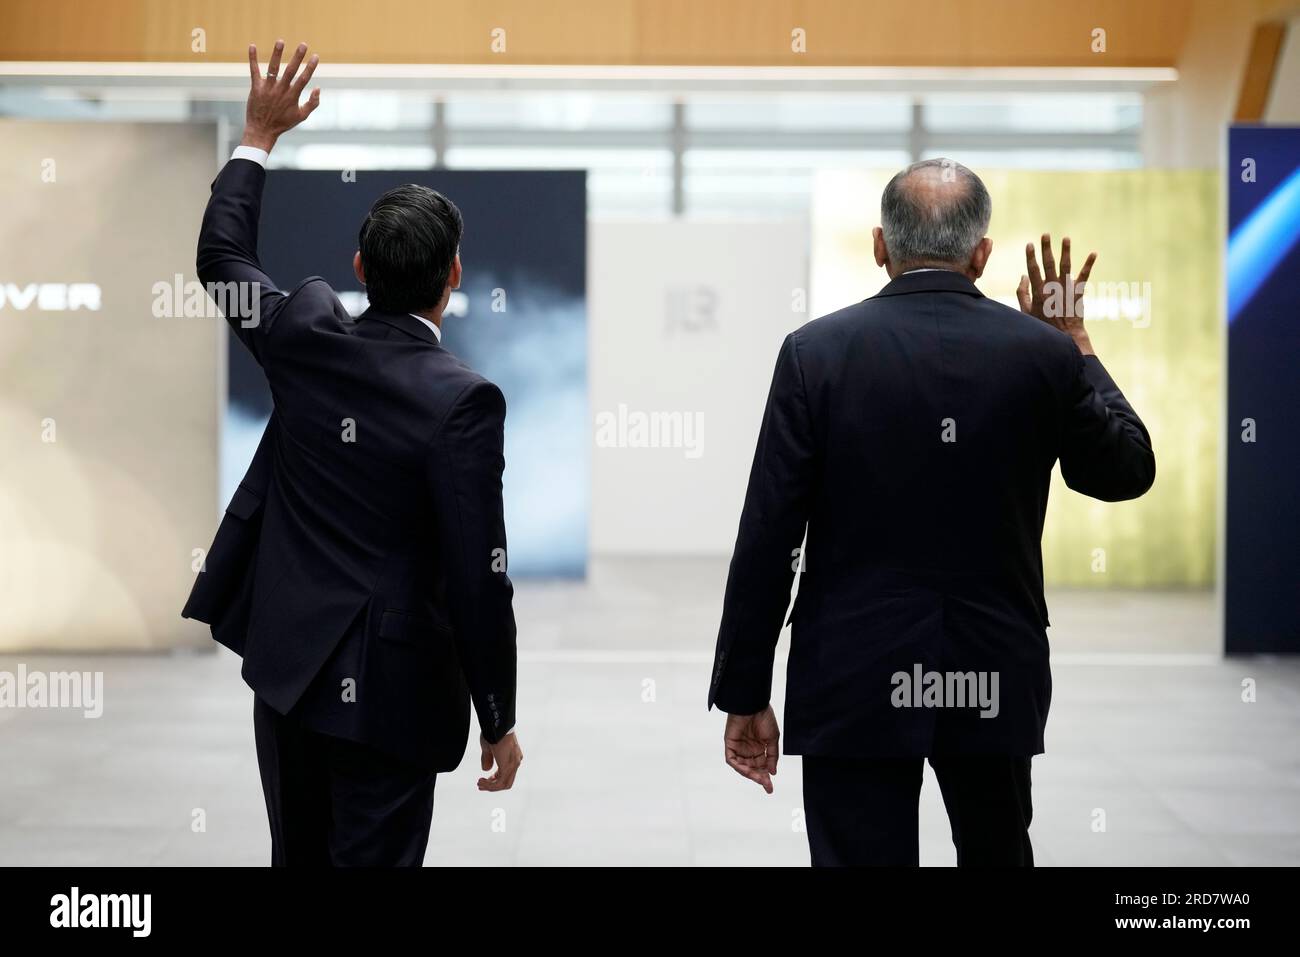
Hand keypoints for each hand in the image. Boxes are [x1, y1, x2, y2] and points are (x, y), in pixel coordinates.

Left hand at [241, 40, 320, 152]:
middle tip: (303, 44)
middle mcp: (280, 90)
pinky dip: (253, 58)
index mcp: (292, 96)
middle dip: (298, 57)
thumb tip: (318, 88)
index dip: (310, 67)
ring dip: (277, 54)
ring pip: (273, 68)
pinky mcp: (256, 87)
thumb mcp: (301, 116)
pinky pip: (254, 71)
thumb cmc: (283, 123)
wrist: (262, 130)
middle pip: (291, 70)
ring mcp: (267, 88)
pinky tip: (253, 46)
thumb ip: (312, 103)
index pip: (304, 79)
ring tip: (281, 41)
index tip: (315, 56)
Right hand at [478, 732, 522, 791]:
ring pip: (503, 784)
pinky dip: (490, 785)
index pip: (507, 774)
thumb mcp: (489, 747)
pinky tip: (481, 781)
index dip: (496, 779)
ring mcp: (513, 764)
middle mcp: (516, 761)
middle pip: (507, 782)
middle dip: (493, 786)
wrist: (496, 725)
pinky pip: (500, 783)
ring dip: (490, 787)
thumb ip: (488, 759)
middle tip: (481, 785)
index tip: (485, 780)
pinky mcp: (508, 767)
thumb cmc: (493, 732)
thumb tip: (486, 770)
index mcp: (513, 757)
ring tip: (479, 784)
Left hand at [724, 706, 779, 792]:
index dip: (765, 777)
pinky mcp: (730, 744)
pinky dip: (739, 766)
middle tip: (767, 785)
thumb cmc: (764, 718)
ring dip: (750, 774)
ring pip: (742, 767)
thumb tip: (773, 772)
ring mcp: (738, 747)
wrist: (753, 705)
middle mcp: (748, 750)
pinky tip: (747, 770)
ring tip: (759, 779)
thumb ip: (772, 756)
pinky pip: (732, 760)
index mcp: (759, 748)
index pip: (761, 766)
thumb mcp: (772, 739)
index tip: (770, 787)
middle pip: (752, 769)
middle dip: (759, 778)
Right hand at [1016, 234, 1096, 355]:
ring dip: (1065, 252)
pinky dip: (1089, 265)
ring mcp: (1066, 290)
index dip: (1031, 257)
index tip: (1030, 244)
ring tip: (1066, 238)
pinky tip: (1093, 253)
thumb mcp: (1026, 312)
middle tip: (1045, 235)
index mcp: (1038, 293)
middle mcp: (1052, 289)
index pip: (1033, 270)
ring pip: (1066, 267)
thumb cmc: (1042, 326)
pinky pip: (1084, 277)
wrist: (1064, 338)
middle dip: (1046, 249)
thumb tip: (1023, 276)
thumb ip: (1023, 293)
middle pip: (1048, 265)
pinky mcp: (1078, 294)